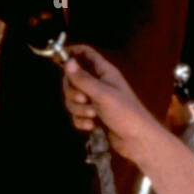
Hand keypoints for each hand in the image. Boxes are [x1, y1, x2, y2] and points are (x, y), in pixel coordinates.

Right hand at [61, 45, 155, 159]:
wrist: (137, 140)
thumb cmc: (126, 113)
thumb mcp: (102, 94)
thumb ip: (83, 78)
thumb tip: (68, 62)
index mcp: (104, 72)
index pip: (85, 54)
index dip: (71, 53)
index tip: (57, 59)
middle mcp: (98, 84)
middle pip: (72, 79)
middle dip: (72, 91)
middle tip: (84, 99)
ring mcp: (95, 100)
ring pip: (72, 99)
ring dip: (78, 109)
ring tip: (93, 115)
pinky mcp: (92, 116)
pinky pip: (76, 114)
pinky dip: (81, 120)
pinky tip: (92, 125)